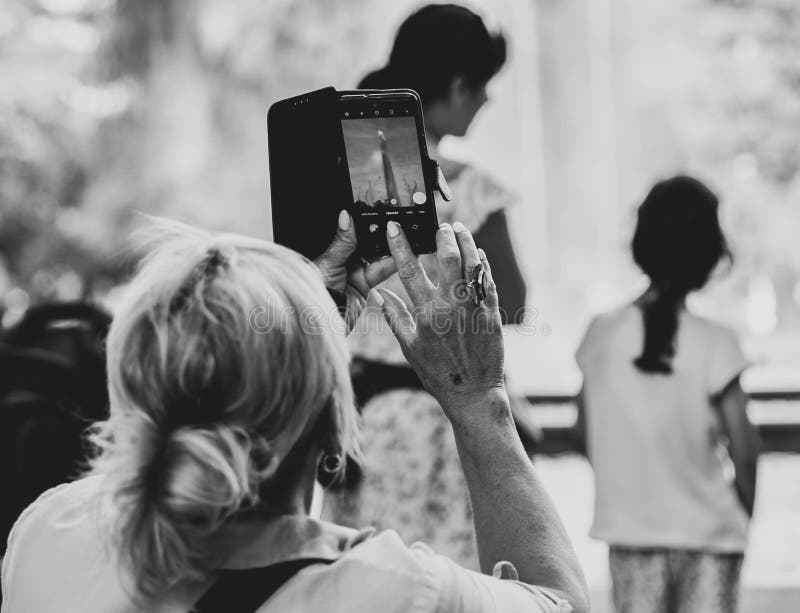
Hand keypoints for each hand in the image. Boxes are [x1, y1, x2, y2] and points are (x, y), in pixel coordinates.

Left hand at [314, 210, 394, 331]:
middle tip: (396, 221)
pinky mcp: (365, 288)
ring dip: (391, 247)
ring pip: (377, 257)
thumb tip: (346, 216)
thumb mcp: (328, 263)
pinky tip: (403, 253)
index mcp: (331, 251)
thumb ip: (342, 242)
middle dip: (381, 234)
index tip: (379, 212)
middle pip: (367, 244)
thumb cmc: (312, 292)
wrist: (315, 322)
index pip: (352, 233)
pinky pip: (381, 272)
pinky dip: (393, 263)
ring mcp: (355, 275)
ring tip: (404, 233)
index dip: (365, 223)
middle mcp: (344, 261)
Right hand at [377, 220, 505, 423]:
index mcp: (427, 313)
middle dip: (442, 235)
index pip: (409, 269)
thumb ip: (395, 317)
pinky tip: (477, 253)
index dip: (400, 244)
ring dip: (465, 241)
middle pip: (446, 257)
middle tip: (439, 224)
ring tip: (459, 229)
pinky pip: (487, 280)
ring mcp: (474, 307)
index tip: (394, 226)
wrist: (473, 392)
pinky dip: (482, 263)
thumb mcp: (409, 348)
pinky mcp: (492, 312)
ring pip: (471, 263)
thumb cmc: (438, 374)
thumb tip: (379, 294)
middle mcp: (451, 306)